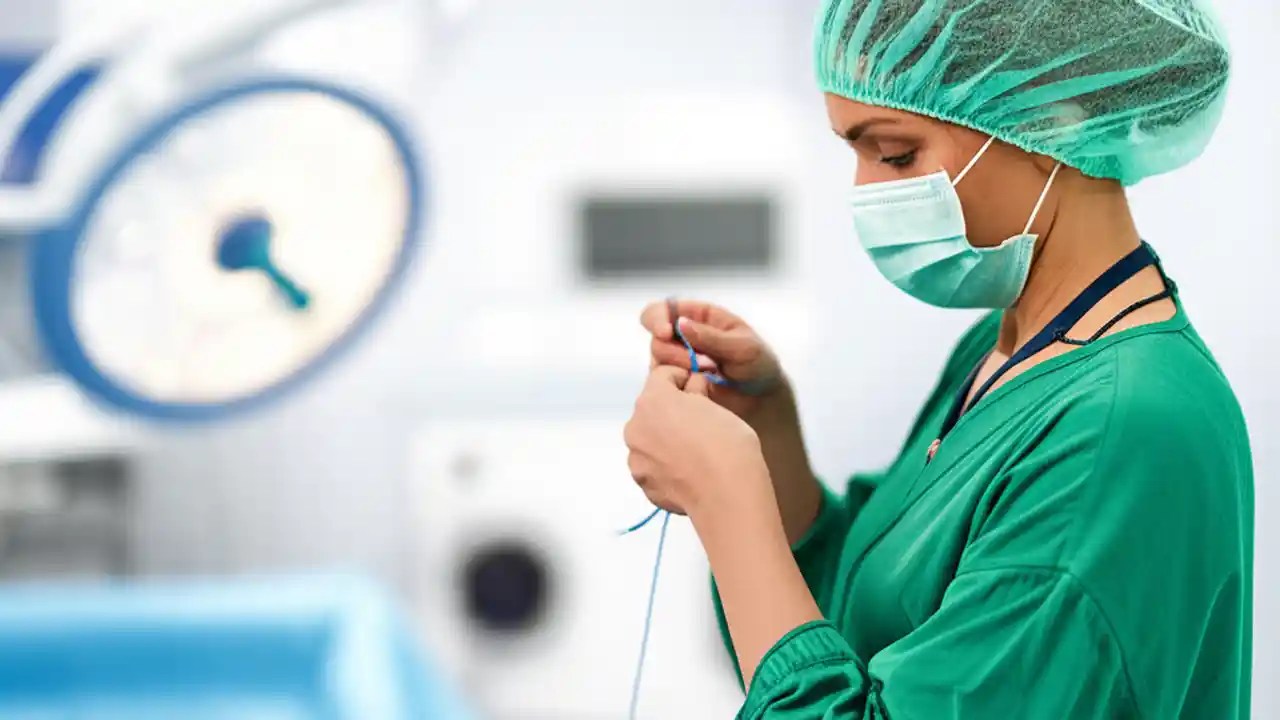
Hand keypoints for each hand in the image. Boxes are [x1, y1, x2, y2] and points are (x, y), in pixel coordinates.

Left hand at [623, 365, 770, 517]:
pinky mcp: (643, 483)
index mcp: (653, 399)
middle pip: (652, 408)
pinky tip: (689, 471)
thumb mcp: (717, 405)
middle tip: (700, 423)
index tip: (699, 389)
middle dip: (672, 411)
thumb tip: (693, 386)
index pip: (663, 374)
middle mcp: (636, 426)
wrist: (726, 494)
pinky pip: (653, 466)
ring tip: (695, 452)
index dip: (683, 378)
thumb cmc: (726, 445)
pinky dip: (666, 465)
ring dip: (666, 439)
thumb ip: (696, 391)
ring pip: (650, 439)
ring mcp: (636, 458)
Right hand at [640, 299, 783, 419]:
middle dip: (671, 351)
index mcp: (700, 316)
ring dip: (677, 369)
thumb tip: (679, 323)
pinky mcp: (677, 383)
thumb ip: (711, 337)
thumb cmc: (759, 367)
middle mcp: (684, 336)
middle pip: (656, 337)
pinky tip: (700, 389)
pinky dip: (676, 386)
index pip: (664, 310)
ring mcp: (679, 360)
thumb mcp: (742, 348)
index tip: (666, 333)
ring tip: (705, 377)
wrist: (762, 401)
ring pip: (657, 361)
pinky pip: (662, 383)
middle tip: (694, 364)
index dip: (657, 319)